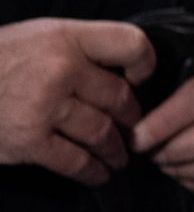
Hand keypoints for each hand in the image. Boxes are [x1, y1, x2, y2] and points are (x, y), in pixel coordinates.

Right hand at [0, 17, 152, 183]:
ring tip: (119, 156)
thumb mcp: (35, 36)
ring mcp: (45, 107)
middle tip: (133, 129)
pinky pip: (76, 162)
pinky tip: (99, 175)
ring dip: (116, 149)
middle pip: (120, 97)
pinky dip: (93, 172)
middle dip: (131, 118)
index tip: (143, 80)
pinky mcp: (29, 141)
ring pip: (103, 133)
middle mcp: (60, 70)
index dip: (146, 64)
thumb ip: (76, 47)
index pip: (130, 44)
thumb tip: (121, 69)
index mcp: (64, 38)